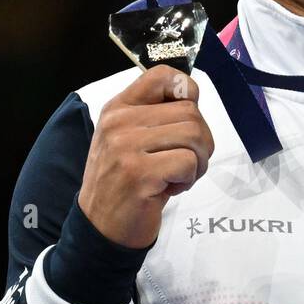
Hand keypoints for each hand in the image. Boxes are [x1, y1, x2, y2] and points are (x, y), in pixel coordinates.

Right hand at [78, 65, 214, 248]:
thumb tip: (192, 94)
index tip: (188, 118)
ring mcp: (126, 147)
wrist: (101, 227)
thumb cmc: (126, 182)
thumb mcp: (130, 139)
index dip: (188, 92)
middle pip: (190, 111)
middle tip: (187, 162)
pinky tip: (170, 188)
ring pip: (194, 134)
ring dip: (198, 160)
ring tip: (179, 175)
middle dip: (201, 141)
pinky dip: (189, 178)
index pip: (162, 76)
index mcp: (118, 108)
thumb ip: (155, 115)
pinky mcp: (139, 174)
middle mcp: (119, 122)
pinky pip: (188, 162)